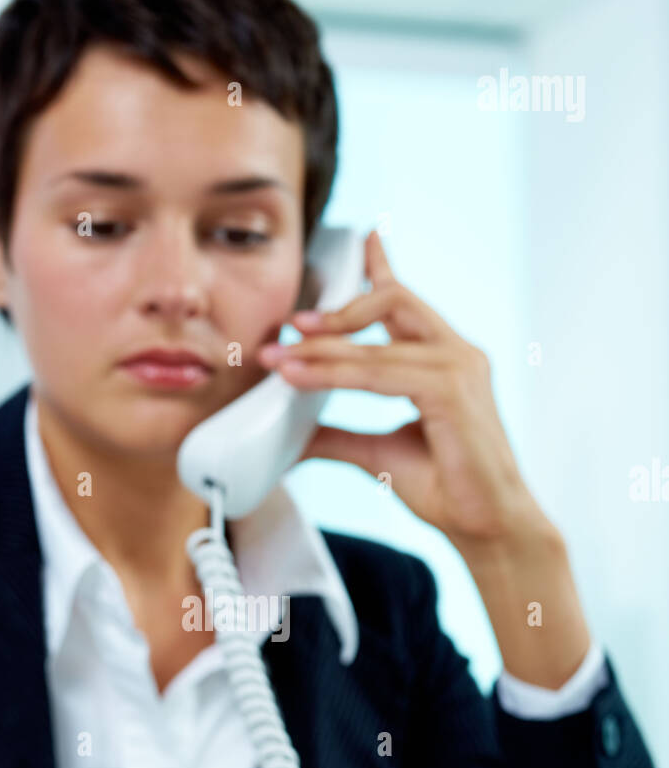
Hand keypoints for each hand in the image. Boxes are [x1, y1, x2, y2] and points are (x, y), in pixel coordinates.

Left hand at [258, 230, 545, 552]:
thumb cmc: (447, 489)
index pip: (407, 301)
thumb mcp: (376, 453)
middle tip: (291, 325)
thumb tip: (292, 432)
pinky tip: (301, 378)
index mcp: (445, 360)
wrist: (487, 528)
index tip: (363, 239)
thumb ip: (337, 434)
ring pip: (377, 341)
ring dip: (322, 349)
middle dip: (338, 309)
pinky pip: (380, 372)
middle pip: (393, 300)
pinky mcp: (452, 390)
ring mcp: (459, 367)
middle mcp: (457, 353)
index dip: (382, 266)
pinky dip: (335, 374)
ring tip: (280, 359)